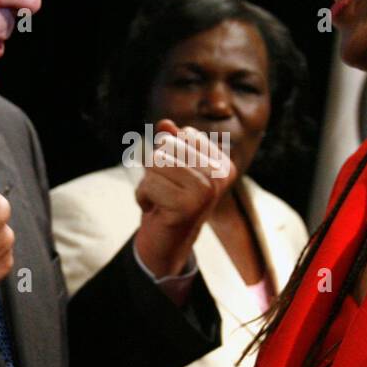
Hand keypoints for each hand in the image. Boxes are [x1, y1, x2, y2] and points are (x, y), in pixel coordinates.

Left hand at [133, 120, 237, 277]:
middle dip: (155, 167)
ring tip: (160, 199)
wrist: (166, 242)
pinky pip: (149, 184)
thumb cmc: (169, 200)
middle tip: (165, 190)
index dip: (169, 152)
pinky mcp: (188, 206)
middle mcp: (221, 176)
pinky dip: (142, 196)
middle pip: (168, 145)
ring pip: (156, 162)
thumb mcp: (170, 166)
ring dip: (148, 182)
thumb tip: (166, 124)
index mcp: (223, 165)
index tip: (176, 178)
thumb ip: (170, 142)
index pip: (184, 134)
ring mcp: (207, 191)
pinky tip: (155, 210)